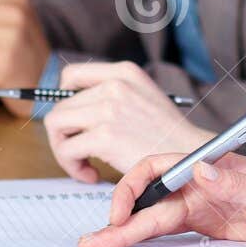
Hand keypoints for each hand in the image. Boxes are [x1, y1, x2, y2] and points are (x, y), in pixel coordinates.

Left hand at [42, 61, 207, 181]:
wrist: (188, 155)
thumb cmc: (167, 134)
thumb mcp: (142, 97)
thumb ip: (112, 94)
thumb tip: (73, 108)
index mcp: (124, 72)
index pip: (71, 74)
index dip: (63, 99)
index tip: (70, 120)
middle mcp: (115, 85)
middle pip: (60, 106)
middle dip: (64, 135)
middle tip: (80, 154)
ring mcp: (109, 109)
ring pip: (56, 126)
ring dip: (64, 150)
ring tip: (83, 164)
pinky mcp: (105, 136)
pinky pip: (67, 150)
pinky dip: (73, 166)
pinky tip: (91, 174)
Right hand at [77, 152, 245, 246]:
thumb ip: (234, 183)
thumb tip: (199, 168)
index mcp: (214, 165)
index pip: (162, 166)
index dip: (136, 187)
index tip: (124, 213)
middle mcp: (203, 183)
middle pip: (150, 194)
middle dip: (120, 215)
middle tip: (96, 240)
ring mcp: (203, 204)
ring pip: (155, 216)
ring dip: (126, 231)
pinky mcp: (207, 225)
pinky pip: (169, 231)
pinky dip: (146, 240)